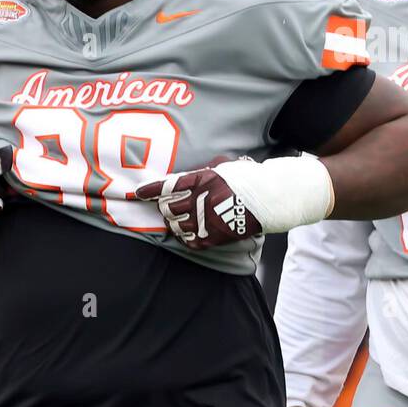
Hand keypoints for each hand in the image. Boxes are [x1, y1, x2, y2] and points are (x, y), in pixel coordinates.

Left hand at [136, 157, 261, 249]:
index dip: (149, 190)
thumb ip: (203, 171)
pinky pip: (188, 240)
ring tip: (180, 220)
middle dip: (164, 207)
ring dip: (173, 222)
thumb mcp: (224, 166)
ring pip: (174, 225)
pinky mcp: (213, 236)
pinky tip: (187, 232)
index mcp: (202, 179)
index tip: (137, 192)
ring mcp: (206, 219)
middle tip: (169, 207)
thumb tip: (188, 176)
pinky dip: (184, 236)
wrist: (270, 199)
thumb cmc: (248, 178)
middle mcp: (201, 199)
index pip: (167, 186)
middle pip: (167, 207)